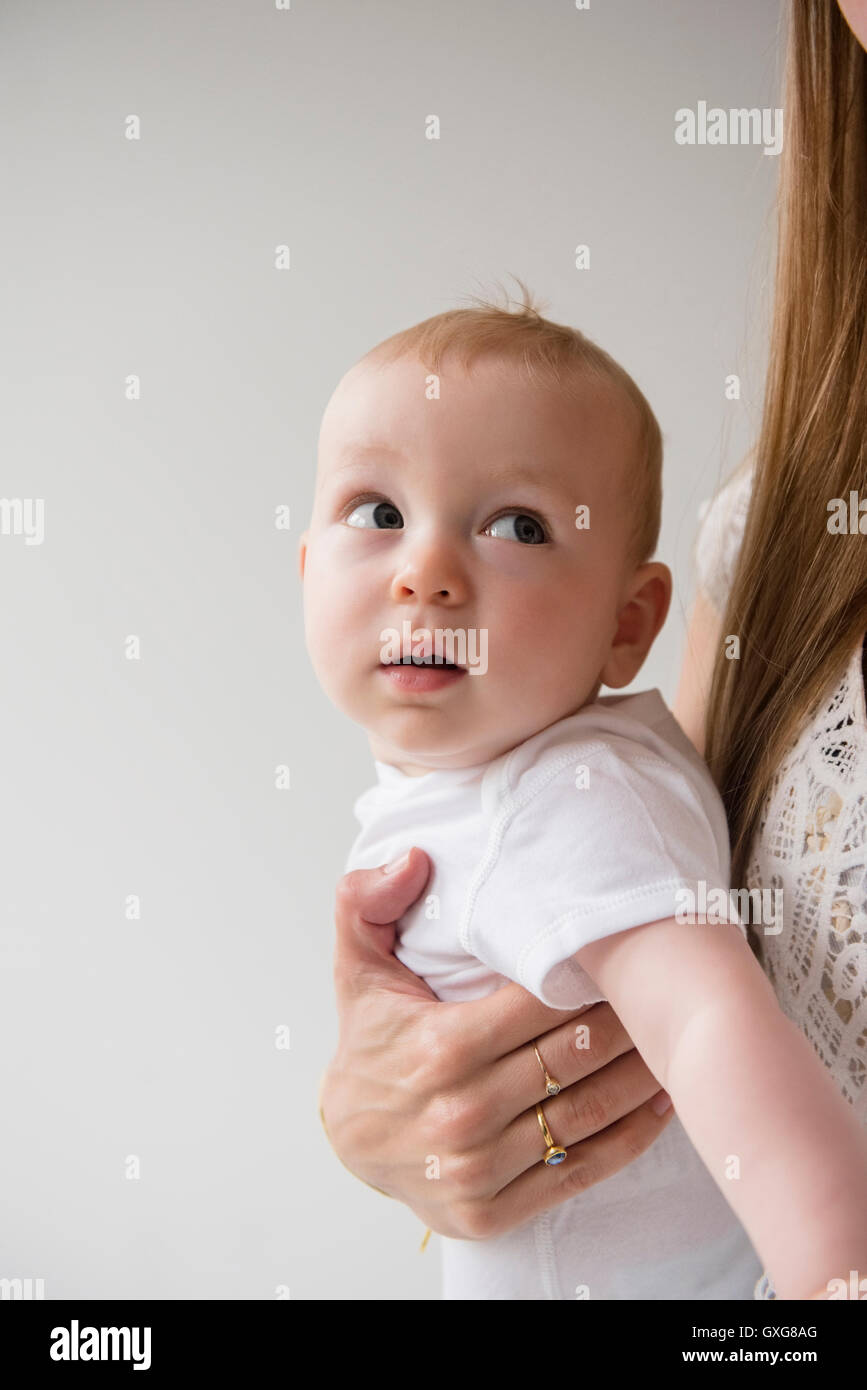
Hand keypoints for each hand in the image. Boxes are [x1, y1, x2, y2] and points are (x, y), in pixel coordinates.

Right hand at [319, 847, 673, 1239]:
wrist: (346, 1137)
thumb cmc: (370, 1040)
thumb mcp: (357, 965)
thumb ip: (368, 898)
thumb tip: (414, 856)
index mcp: (440, 1046)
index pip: (542, 1003)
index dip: (589, 978)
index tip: (624, 956)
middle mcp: (462, 1111)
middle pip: (575, 1055)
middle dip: (628, 1020)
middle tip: (666, 991)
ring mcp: (478, 1167)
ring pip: (587, 1111)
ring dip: (639, 1076)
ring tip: (675, 1041)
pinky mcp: (490, 1210)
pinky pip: (580, 1170)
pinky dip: (630, 1137)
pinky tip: (658, 1104)